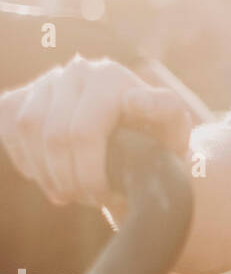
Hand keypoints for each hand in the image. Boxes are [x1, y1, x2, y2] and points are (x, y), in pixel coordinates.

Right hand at [0, 55, 193, 215]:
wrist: (132, 135)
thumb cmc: (156, 136)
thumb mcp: (172, 128)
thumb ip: (165, 112)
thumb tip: (132, 100)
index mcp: (111, 77)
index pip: (82, 133)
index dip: (89, 175)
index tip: (109, 196)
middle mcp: (76, 72)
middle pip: (54, 138)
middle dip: (70, 180)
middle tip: (90, 201)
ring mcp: (46, 82)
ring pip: (29, 134)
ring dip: (48, 174)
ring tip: (71, 193)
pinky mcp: (21, 95)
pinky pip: (9, 131)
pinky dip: (28, 161)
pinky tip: (50, 175)